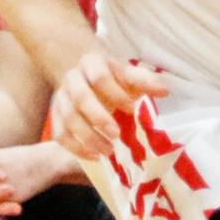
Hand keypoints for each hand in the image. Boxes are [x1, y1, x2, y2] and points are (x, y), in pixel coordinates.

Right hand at [49, 52, 167, 160]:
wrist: (84, 74)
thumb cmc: (111, 77)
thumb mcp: (127, 74)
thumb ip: (145, 81)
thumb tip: (164, 91)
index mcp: (92, 64)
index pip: (100, 77)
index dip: (115, 94)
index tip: (131, 108)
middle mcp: (73, 80)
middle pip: (80, 98)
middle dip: (98, 117)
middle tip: (116, 135)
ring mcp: (61, 98)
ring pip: (68, 119)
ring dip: (88, 137)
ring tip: (108, 151)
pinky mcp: (56, 116)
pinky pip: (60, 134)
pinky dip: (75, 148)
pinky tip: (94, 156)